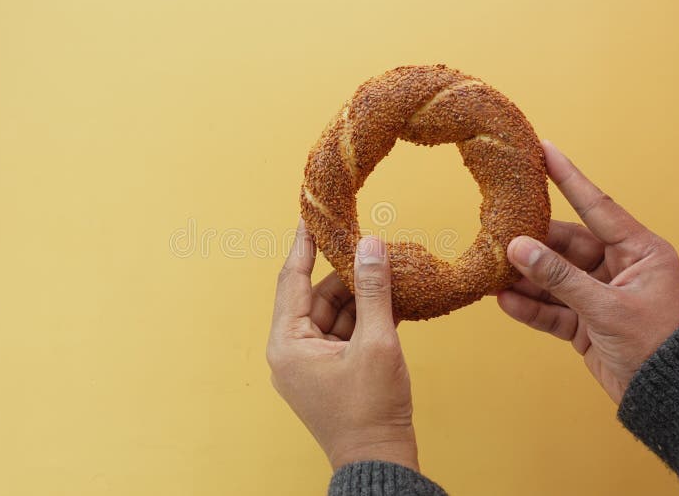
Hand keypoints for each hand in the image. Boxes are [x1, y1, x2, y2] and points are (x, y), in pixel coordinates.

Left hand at [267, 221, 417, 470]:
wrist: (380, 462)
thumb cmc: (372, 411)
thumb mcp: (376, 343)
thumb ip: (374, 290)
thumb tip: (371, 245)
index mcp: (288, 344)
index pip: (293, 280)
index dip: (304, 245)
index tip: (311, 216)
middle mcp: (292, 351)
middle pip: (318, 296)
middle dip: (347, 274)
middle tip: (371, 245)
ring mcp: (311, 363)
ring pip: (335, 314)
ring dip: (362, 296)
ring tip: (389, 272)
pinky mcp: (330, 371)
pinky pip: (344, 333)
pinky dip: (366, 318)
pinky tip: (391, 300)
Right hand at [497, 141, 678, 403]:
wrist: (667, 396)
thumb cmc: (655, 344)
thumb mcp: (606, 307)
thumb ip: (559, 277)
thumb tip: (518, 248)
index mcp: (639, 252)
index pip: (597, 206)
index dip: (569, 178)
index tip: (545, 149)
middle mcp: (618, 268)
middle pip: (566, 246)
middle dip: (532, 246)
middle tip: (498, 236)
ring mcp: (599, 295)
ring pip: (554, 278)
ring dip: (526, 279)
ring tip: (492, 274)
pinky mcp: (585, 323)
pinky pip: (552, 308)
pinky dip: (530, 307)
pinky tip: (505, 301)